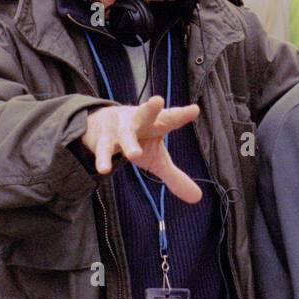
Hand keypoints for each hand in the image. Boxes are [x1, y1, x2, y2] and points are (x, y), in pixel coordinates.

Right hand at [82, 97, 203, 202]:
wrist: (101, 126)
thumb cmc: (139, 141)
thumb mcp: (157, 158)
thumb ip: (176, 176)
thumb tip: (198, 198)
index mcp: (156, 124)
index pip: (171, 118)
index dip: (182, 114)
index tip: (195, 109)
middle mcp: (138, 122)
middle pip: (146, 113)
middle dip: (151, 107)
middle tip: (157, 100)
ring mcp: (119, 129)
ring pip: (124, 134)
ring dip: (129, 143)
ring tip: (134, 154)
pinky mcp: (103, 140)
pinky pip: (103, 151)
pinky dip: (103, 159)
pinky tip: (104, 170)